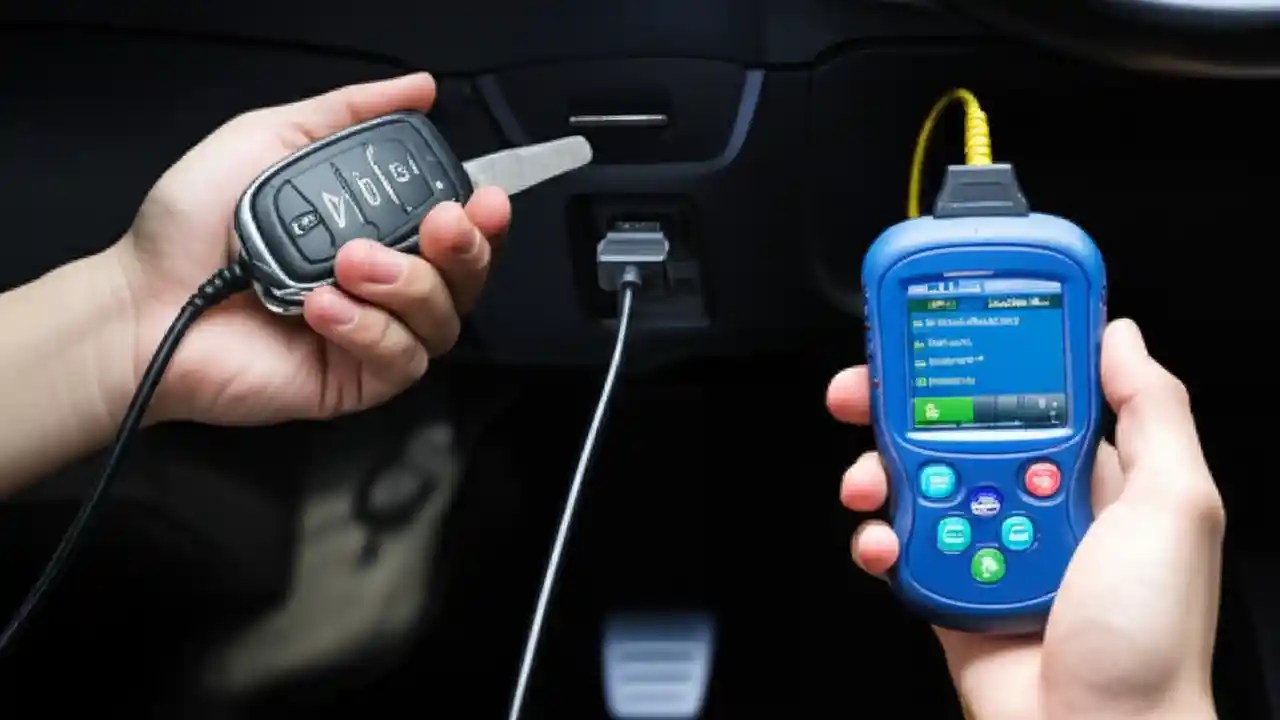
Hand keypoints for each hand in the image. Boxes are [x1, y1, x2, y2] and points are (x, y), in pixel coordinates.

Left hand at [104, 73, 509, 424]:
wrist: (143, 300)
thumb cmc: (194, 226)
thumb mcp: (271, 139)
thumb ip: (347, 112)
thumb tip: (420, 89)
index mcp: (378, 231)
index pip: (458, 230)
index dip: (483, 218)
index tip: (482, 197)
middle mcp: (386, 286)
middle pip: (468, 278)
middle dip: (466, 250)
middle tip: (438, 226)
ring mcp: (374, 336)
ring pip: (444, 322)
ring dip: (408, 286)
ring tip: (348, 263)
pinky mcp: (356, 382)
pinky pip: (401, 361)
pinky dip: (368, 330)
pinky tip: (321, 308)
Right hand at [827, 319, 1224, 719]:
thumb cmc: (1150, 640)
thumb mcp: (1177, 506)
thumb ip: (1152, 413)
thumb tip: (1119, 336)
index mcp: (1094, 474)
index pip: (1030, 390)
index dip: (983, 356)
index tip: (940, 331)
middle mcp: (1036, 502)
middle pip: (952, 428)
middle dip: (898, 407)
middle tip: (861, 393)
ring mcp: (988, 544)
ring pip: (913, 483)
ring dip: (876, 475)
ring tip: (871, 486)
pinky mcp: (948, 588)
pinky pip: (898, 546)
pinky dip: (878, 541)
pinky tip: (885, 544)